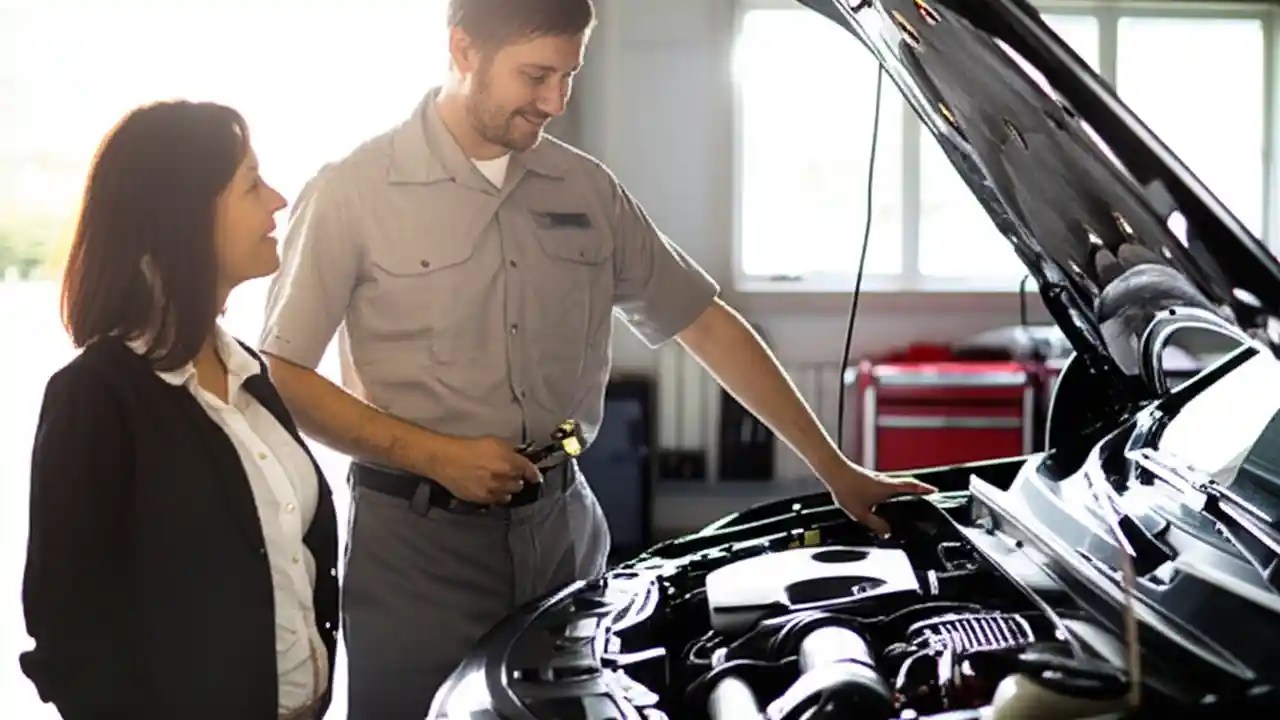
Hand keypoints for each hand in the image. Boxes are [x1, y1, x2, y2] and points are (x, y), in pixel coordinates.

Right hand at [427, 436, 541, 504]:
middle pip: (519, 484)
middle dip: (516, 479)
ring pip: (509, 495)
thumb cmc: (470, 446)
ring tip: (499, 484)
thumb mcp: (494, 442)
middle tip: (510, 475)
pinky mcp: (482, 500)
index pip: (528, 471)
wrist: (446, 459)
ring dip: (507, 489)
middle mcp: (504, 478)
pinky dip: (496, 496)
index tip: (534, 477)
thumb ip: (510, 451)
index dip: (533, 474)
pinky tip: (490, 489)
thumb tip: (519, 457)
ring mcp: (493, 491)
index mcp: (508, 461)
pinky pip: (496, 501)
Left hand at [822, 462, 936, 535]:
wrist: (834, 472)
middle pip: (907, 484)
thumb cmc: (847, 489)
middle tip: (928, 494)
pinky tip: (887, 500)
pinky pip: (887, 485)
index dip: (923, 489)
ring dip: (906, 489)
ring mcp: (878, 479)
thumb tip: (886, 532)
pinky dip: (893, 490)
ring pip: (897, 484)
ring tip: (911, 498)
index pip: (911, 487)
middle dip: (918, 489)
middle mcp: (885, 481)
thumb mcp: (861, 513)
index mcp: (887, 487)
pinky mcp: (871, 480)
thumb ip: (874, 524)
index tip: (935, 491)